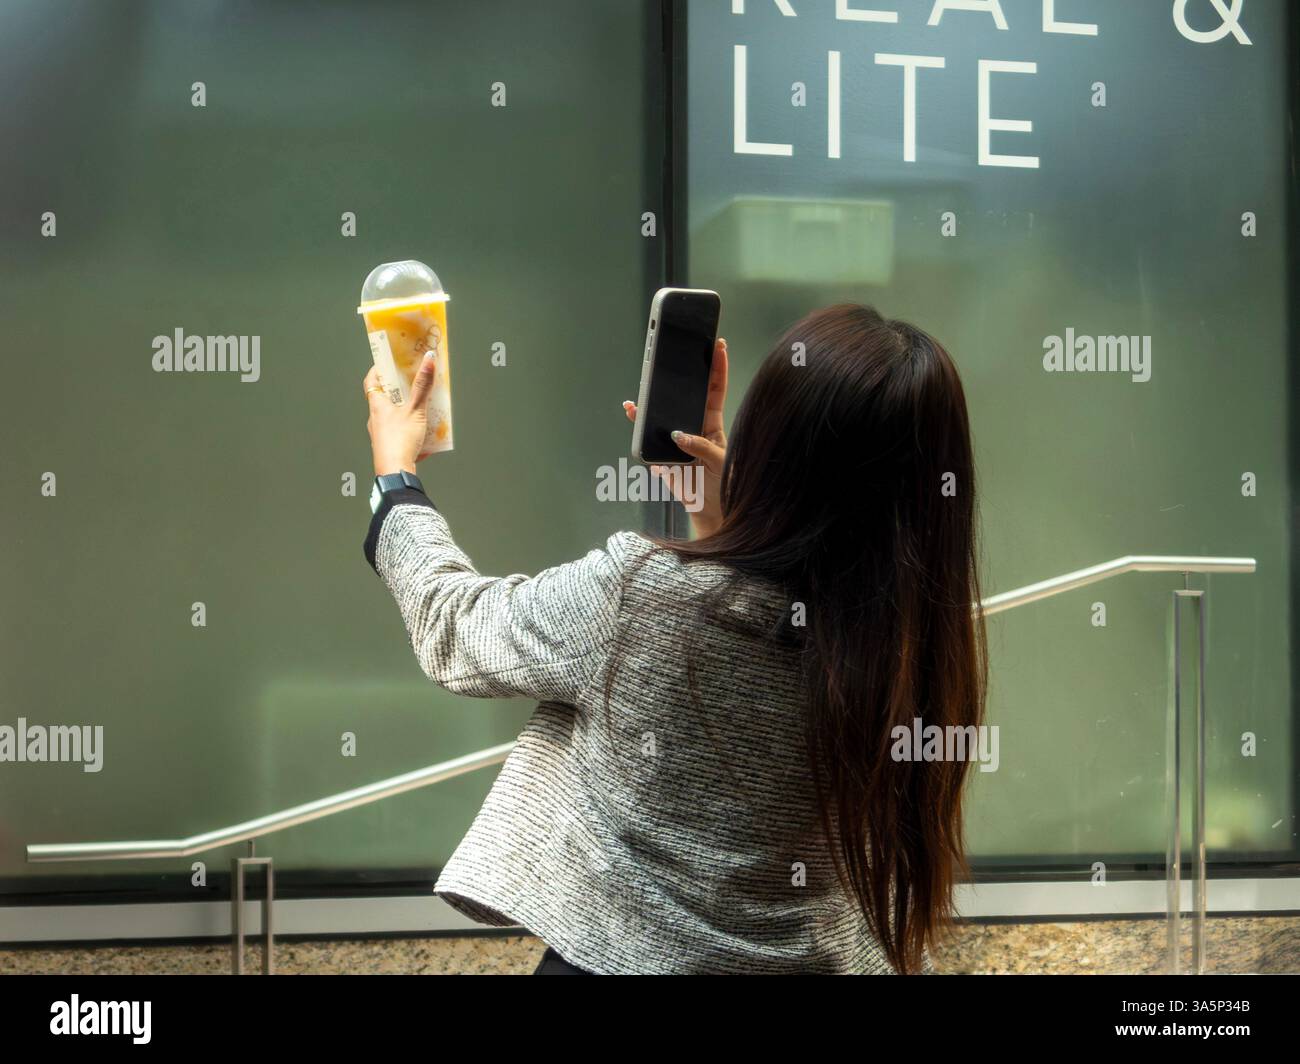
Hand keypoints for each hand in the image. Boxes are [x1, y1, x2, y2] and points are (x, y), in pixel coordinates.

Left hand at [365, 354, 433, 475]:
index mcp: (377, 406)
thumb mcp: (415, 410)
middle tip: (410, 383)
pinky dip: (410, 431)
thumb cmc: (400, 440)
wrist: (395, 472)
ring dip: (405, 411)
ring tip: (421, 409)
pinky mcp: (388, 447)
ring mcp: (380, 435)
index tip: (387, 362)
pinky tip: (424, 436)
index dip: (378, 370)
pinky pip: (399, 434)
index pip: (371, 381)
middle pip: (383, 399)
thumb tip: (428, 359)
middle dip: (397, 390)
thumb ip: (423, 385)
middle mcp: (375, 419)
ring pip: (392, 417)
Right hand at [623, 337, 728, 538]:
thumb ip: (702, 448)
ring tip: (643, 388)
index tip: (717, 345)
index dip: (717, 367)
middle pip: (685, 396)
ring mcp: (676, 441)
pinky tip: (634, 413)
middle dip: (680, 375)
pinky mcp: (663, 457)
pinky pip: (648, 440)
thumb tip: (679, 435)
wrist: (712, 513)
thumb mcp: (721, 464)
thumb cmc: (725, 486)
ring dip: (651, 402)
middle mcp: (694, 428)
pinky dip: (638, 428)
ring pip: (662, 416)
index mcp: (713, 425)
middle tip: (674, 353)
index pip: (715, 390)